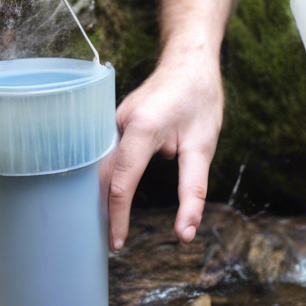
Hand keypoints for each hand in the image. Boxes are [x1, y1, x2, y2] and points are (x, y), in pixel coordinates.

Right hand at [109, 52, 223, 248]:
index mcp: (141, 128)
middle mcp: (120, 123)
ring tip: (105, 228)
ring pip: (101, 164)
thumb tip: (186, 232)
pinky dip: (107, 176)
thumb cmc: (200, 99)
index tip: (116, 246)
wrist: (189, 60)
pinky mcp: (115, 121)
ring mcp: (113, 120)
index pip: (121, 182)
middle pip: (104, 175)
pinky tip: (109, 197)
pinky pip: (105, 153)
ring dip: (103, 194)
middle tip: (107, 245)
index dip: (117, 218)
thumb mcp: (204, 146)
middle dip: (104, 210)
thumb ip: (193, 191)